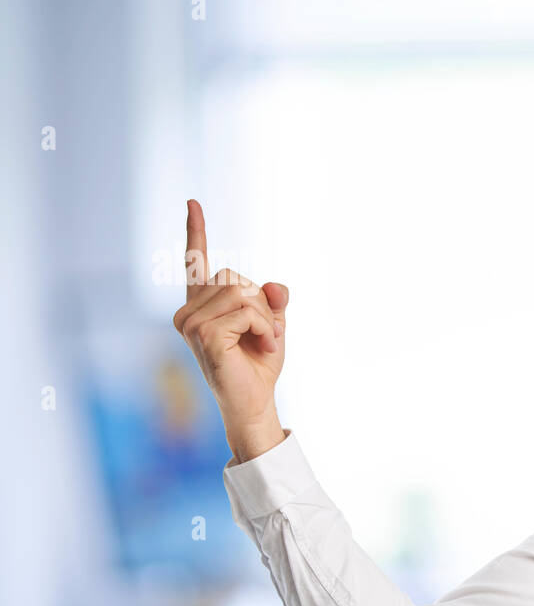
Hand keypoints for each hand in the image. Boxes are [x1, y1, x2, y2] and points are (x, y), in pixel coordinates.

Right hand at [172, 199, 289, 459]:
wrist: (255, 402)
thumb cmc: (258, 365)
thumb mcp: (272, 323)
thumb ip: (271, 299)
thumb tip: (274, 286)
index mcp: (201, 306)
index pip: (196, 263)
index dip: (195, 232)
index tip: (193, 203)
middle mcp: (189, 312)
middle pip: (234, 277)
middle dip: (261, 303)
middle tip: (265, 333)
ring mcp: (191, 323)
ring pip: (243, 293)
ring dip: (265, 318)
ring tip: (262, 341)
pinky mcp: (203, 334)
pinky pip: (247, 311)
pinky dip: (264, 327)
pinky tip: (262, 346)